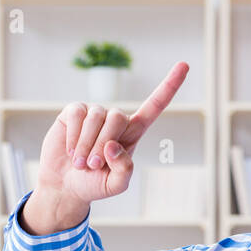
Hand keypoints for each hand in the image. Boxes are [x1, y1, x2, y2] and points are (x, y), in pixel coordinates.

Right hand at [22, 61, 188, 233]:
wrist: (66, 185)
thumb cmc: (94, 184)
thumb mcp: (116, 185)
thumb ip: (124, 169)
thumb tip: (112, 144)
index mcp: (133, 132)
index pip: (154, 106)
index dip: (169, 86)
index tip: (184, 65)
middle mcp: (115, 118)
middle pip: (117, 117)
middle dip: (102, 144)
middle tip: (93, 165)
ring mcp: (95, 112)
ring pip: (96, 117)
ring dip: (86, 145)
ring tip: (80, 162)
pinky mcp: (74, 111)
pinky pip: (77, 115)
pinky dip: (74, 137)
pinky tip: (71, 150)